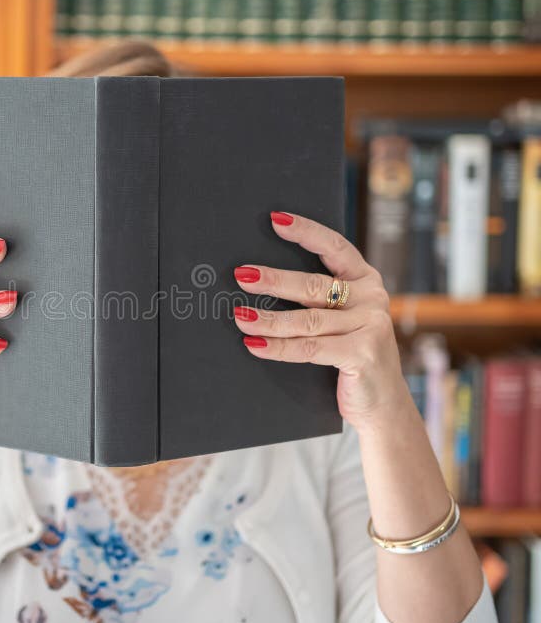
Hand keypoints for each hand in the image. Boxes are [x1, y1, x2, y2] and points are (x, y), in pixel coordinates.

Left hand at [232, 211, 411, 433]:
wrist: (382, 403)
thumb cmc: (350, 355)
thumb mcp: (339, 321)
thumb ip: (317, 301)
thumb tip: (259, 280)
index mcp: (365, 281)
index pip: (335, 247)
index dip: (306, 232)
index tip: (276, 219)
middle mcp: (372, 298)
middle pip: (314, 285)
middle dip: (274, 279)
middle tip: (241, 275)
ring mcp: (370, 326)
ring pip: (307, 320)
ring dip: (268, 318)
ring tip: (240, 316)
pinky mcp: (363, 354)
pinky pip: (309, 348)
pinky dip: (278, 348)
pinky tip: (254, 345)